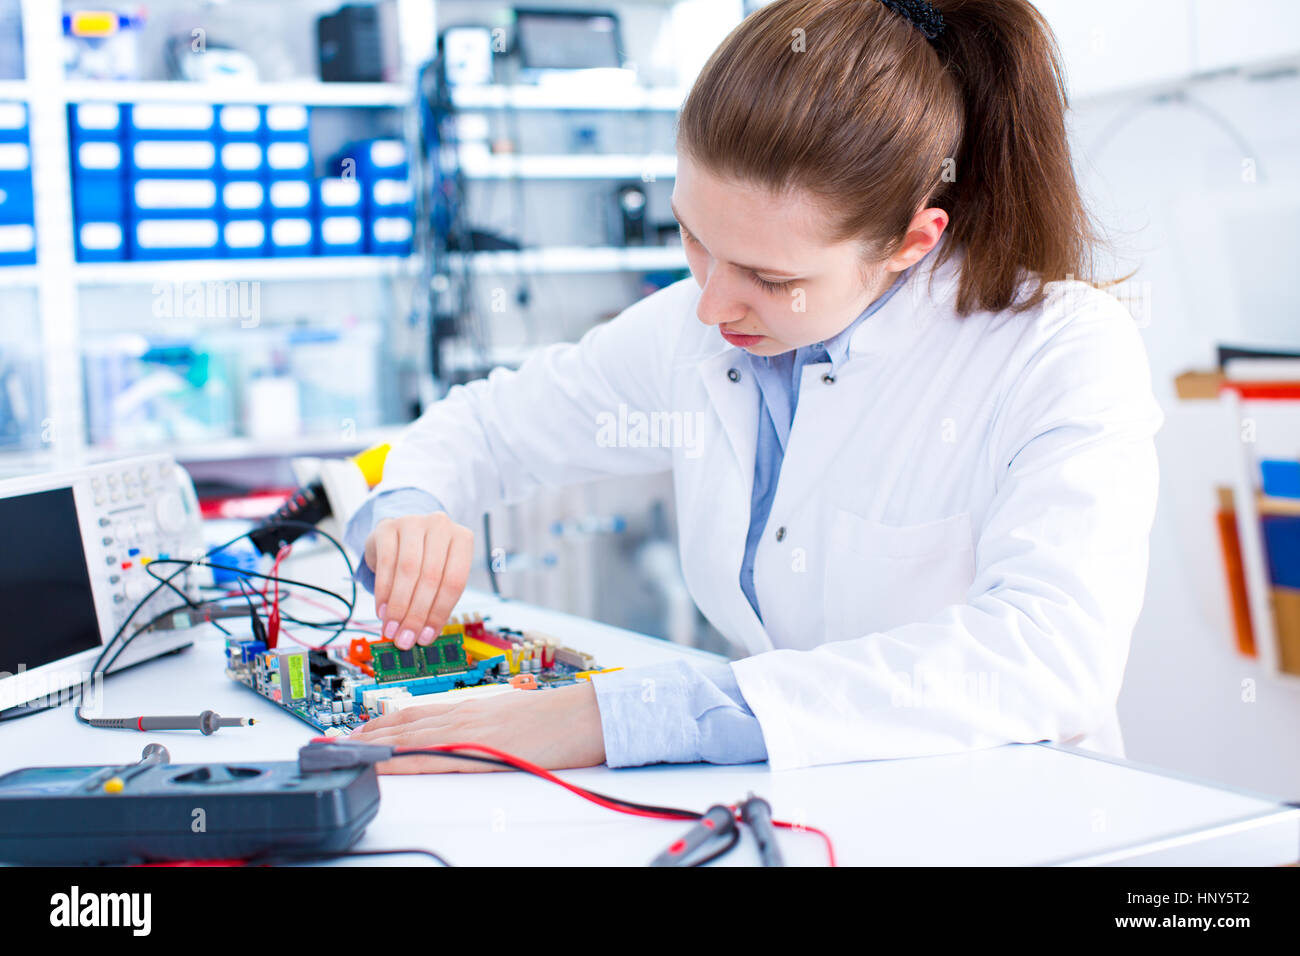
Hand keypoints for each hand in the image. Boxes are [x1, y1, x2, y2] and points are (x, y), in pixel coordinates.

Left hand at [347, 681, 606, 773]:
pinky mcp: (478, 751)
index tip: (354, 730)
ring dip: (372, 746)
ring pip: (408, 739)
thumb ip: (484, 724)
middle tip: (332, 742)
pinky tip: (382, 766)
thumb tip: (468, 735)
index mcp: (470, 708)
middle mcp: (462, 716)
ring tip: (343, 752)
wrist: (584, 715)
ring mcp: (468, 732)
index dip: (380, 723)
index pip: (414, 715)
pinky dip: (400, 762)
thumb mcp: (512, 715)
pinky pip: (430, 758)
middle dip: (364, 735)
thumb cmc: (556, 718)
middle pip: (402, 725)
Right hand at [364, 511, 473, 649]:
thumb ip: (436, 601)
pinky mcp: (387, 527)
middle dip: (416, 614)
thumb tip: (424, 637)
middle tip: (405, 638)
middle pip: (431, 577)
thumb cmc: (425, 559)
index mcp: (462, 539)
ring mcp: (414, 522)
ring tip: (392, 628)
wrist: (400, 535)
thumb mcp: (439, 575)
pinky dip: (383, 592)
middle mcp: (441, 526)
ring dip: (398, 606)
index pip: (454, 582)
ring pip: (408, 571)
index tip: (426, 637)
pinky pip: (386, 563)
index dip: (440, 613)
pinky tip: (382, 610)